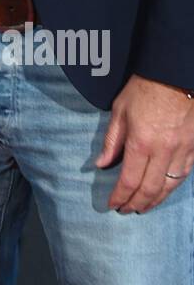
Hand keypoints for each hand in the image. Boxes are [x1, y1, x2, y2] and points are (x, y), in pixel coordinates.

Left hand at [97, 75, 193, 212]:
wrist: (176, 73)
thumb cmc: (145, 88)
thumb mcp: (120, 110)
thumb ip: (112, 141)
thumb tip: (101, 165)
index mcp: (140, 142)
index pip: (128, 180)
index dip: (120, 197)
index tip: (113, 205)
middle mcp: (163, 151)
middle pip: (149, 189)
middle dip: (136, 204)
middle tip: (127, 210)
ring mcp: (181, 150)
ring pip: (169, 186)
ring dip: (155, 201)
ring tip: (143, 207)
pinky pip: (184, 175)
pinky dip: (172, 187)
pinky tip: (164, 191)